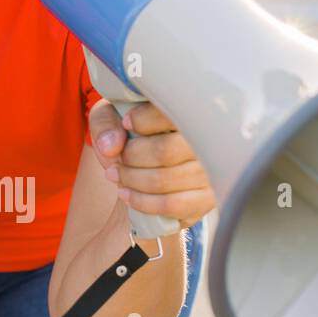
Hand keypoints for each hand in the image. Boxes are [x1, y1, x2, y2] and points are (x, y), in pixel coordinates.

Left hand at [89, 100, 214, 228]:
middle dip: (130, 158)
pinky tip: (125, 194)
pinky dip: (142, 202)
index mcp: (189, 111)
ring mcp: (211, 172)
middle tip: (116, 160)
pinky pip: (172, 205)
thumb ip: (107, 125)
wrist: (143, 162)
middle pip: (164, 152)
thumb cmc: (130, 132)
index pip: (170, 114)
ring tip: (115, 175)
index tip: (126, 123)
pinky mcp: (207, 199)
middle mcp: (209, 141)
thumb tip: (111, 145)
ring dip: (131, 180)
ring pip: (164, 180)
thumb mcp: (112, 118)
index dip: (141, 121)